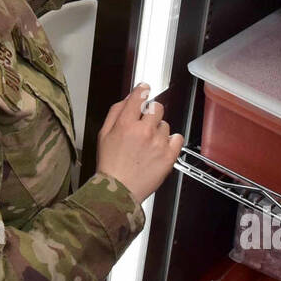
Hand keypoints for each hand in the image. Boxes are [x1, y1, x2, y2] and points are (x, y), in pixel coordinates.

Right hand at [95, 83, 184, 203]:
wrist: (118, 191)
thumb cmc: (110, 165)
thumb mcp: (103, 134)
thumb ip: (115, 112)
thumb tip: (128, 98)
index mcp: (125, 124)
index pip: (139, 96)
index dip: (143, 90)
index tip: (145, 89)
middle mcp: (143, 131)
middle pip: (156, 107)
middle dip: (151, 112)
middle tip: (145, 123)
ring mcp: (158, 143)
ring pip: (165, 124)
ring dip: (158, 130)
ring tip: (148, 144)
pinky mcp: (169, 156)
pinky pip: (177, 138)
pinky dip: (171, 141)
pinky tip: (160, 148)